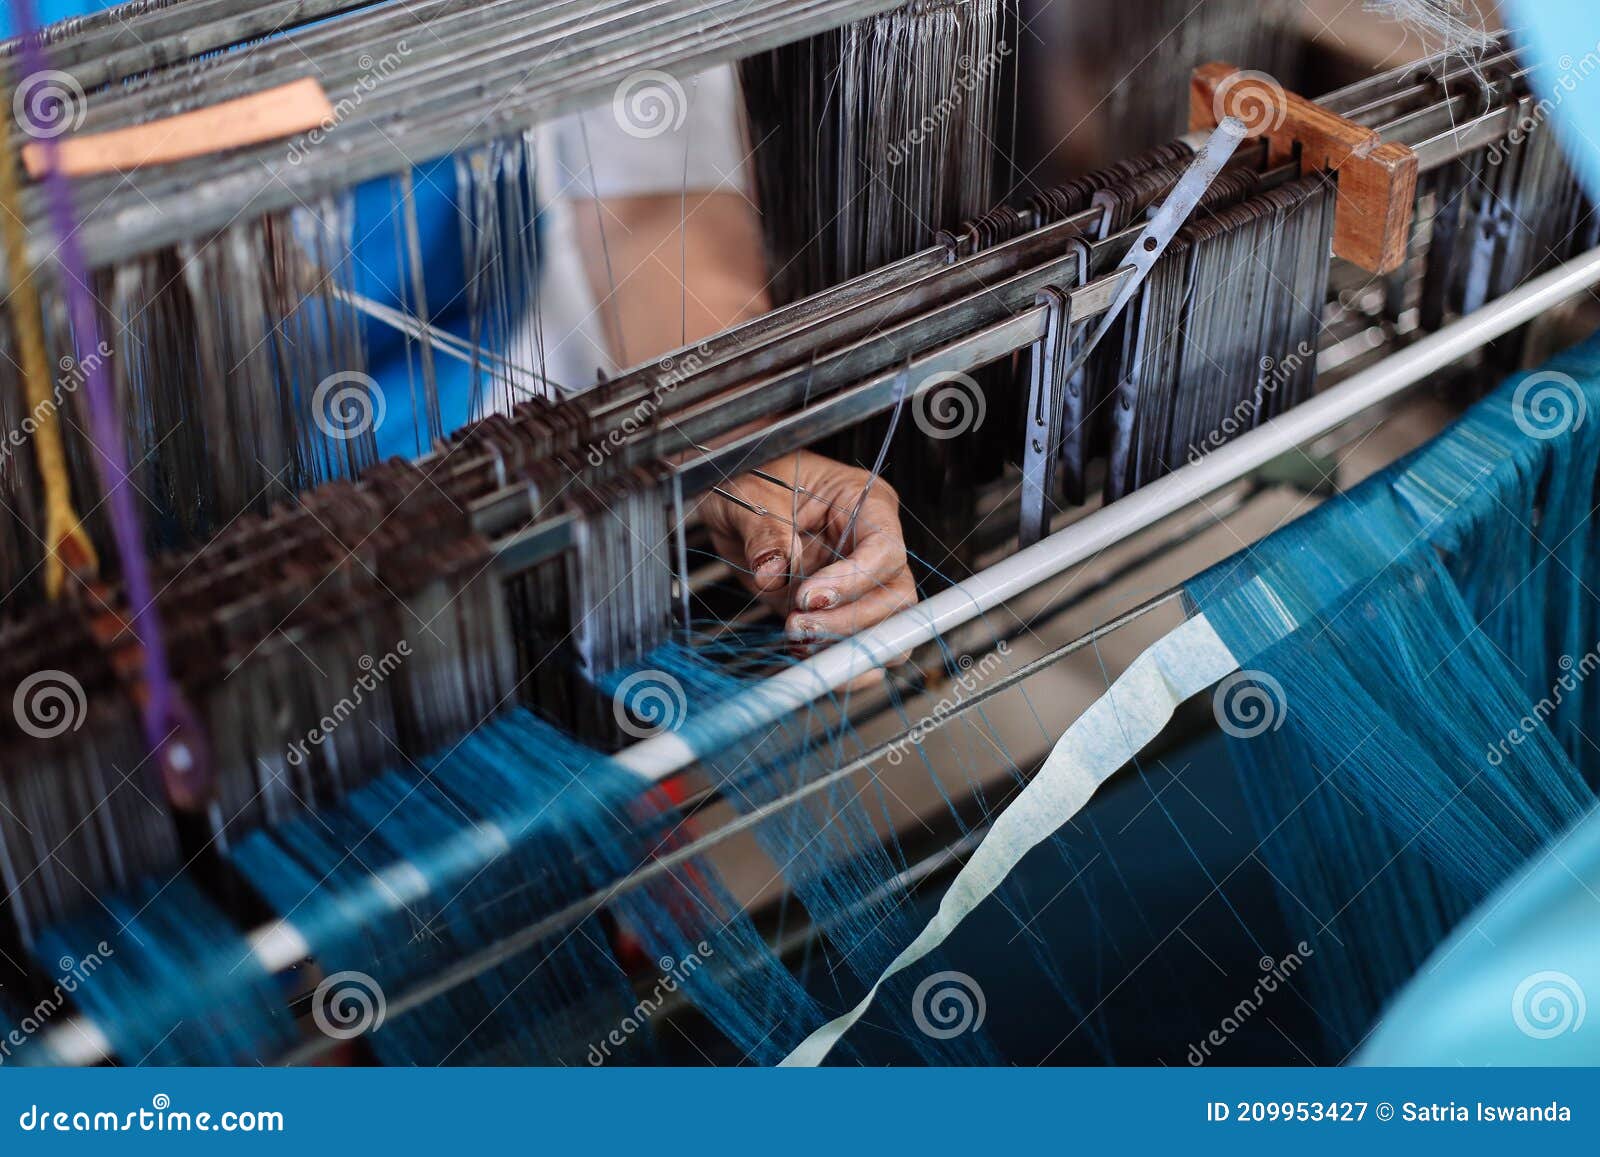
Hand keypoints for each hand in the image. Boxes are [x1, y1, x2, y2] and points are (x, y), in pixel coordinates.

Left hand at [699, 451, 916, 654]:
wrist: (733, 502)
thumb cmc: (751, 479)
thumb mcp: (750, 494)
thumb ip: (765, 530)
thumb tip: (773, 572)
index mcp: (865, 504)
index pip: (885, 549)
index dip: (855, 580)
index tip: (808, 596)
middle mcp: (871, 547)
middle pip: (897, 599)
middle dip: (852, 622)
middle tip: (798, 626)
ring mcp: (859, 586)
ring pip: (888, 632)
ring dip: (846, 648)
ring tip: (797, 640)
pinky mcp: (837, 614)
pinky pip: (856, 650)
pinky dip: (835, 663)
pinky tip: (801, 654)